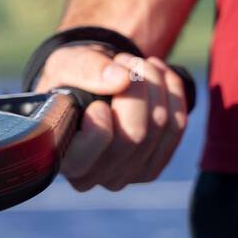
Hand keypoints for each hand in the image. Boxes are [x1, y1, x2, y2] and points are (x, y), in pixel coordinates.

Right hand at [32, 44, 188, 190]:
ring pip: (159, 128)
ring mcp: (125, 175)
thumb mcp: (65, 65)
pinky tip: (159, 75)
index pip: (83, 158)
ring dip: (155, 83)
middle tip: (123, 61)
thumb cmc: (70, 79)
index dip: (98, 130)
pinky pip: (176, 127)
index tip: (98, 104)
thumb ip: (86, 69)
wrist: (91, 86)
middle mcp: (92, 176)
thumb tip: (121, 79)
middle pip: (132, 137)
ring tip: (137, 63)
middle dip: (135, 88)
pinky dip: (173, 93)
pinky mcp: (152, 167)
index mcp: (61, 158)